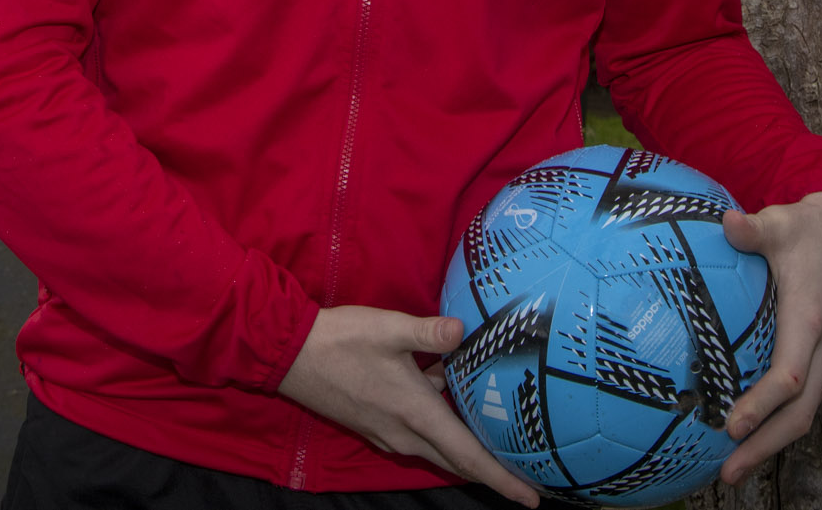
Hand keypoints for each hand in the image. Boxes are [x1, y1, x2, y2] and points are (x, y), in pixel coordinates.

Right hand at [277, 305, 541, 506]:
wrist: (290, 355)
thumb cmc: (340, 341)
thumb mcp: (388, 328)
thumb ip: (428, 332)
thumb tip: (463, 329)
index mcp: (416, 413)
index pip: (468, 456)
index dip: (501, 479)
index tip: (531, 499)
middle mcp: (405, 433)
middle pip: (457, 460)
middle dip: (490, 470)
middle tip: (526, 473)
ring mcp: (388, 433)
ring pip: (438, 449)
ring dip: (464, 448)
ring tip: (496, 435)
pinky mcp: (376, 425)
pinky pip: (420, 437)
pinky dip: (442, 430)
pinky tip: (450, 395)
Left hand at [716, 191, 821, 484]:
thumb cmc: (808, 227)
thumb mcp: (781, 221)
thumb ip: (753, 229)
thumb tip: (728, 222)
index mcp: (812, 317)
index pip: (790, 374)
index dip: (763, 404)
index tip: (731, 425)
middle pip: (800, 411)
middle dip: (764, 445)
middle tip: (727, 473)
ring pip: (806, 412)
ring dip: (772, 443)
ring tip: (733, 468)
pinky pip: (808, 400)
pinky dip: (782, 424)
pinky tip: (753, 436)